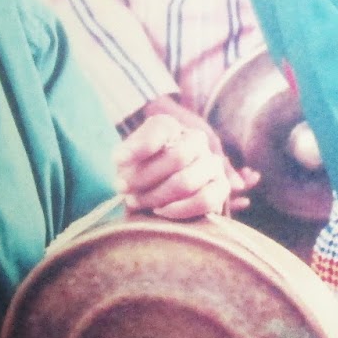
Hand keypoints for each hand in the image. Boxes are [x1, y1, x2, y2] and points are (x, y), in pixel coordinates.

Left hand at [117, 101, 248, 218]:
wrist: (156, 195)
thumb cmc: (139, 173)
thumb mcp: (126, 160)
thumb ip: (125, 154)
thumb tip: (121, 159)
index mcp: (172, 127)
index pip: (161, 128)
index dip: (139, 146)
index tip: (117, 162)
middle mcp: (196, 140)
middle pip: (177, 157)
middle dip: (145, 178)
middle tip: (124, 189)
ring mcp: (212, 163)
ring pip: (187, 181)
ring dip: (157, 196)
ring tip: (137, 202)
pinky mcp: (220, 188)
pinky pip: (205, 200)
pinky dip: (179, 209)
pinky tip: (160, 211)